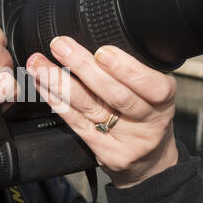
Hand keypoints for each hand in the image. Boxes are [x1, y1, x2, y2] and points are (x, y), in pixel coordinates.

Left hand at [26, 36, 178, 187]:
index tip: (102, 52)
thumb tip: (96, 39)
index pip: (151, 86)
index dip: (126, 69)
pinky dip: (56, 101)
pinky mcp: (104, 152)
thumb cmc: (148, 117)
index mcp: (163, 101)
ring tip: (40, 63)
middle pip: (115, 96)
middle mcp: (147, 122)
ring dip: (60, 82)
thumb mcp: (155, 94)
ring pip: (89, 108)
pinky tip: (42, 85)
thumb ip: (134, 73)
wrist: (150, 162)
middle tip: (61, 46)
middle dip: (84, 68)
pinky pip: (75, 122)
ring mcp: (125, 140)